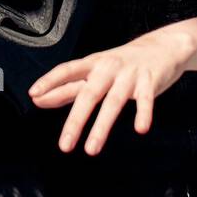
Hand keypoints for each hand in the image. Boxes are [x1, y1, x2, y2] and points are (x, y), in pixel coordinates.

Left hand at [26, 30, 191, 155]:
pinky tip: (140, 129)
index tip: (34, 94)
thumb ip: (67, 88)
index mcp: (92, 65)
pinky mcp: (150, 81)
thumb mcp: (94, 73)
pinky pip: (147, 99)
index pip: (67, 70)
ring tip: (91, 149)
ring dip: (102, 126)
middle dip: (76, 120)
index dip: (50, 81)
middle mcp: (108, 68)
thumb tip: (38, 99)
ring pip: (114, 101)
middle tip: (64, 145)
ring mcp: (129, 75)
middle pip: (89, 94)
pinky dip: (143, 113)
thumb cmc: (121, 64)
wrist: (162, 47)